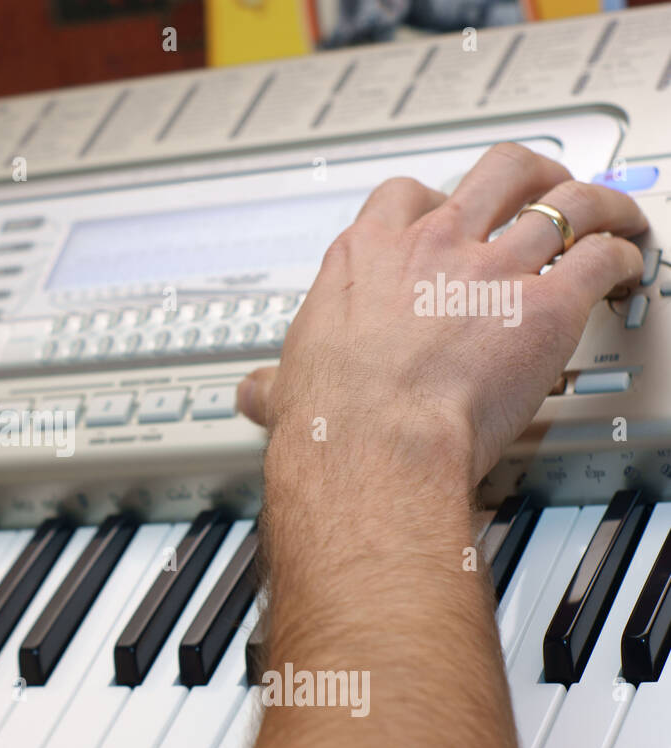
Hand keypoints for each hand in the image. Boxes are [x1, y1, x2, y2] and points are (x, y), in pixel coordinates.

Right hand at [237, 142, 647, 487]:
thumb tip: (255, 393)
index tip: (448, 215)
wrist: (372, 442)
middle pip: (500, 170)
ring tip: (612, 218)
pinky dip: (623, 257)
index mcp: (367, 256)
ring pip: (567, 202)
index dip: (436, 200)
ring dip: (598, 206)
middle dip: (532, 174)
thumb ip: (274, 382)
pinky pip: (602, 257)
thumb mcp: (285, 388)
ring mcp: (492, 268)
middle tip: (544, 190)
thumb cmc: (332, 417)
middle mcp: (434, 247)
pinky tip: (626, 270)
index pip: (407, 195)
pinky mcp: (546, 304)